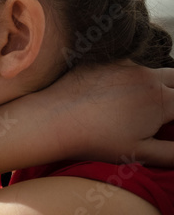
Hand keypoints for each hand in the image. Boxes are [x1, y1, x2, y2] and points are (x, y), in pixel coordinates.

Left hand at [47, 62, 173, 165]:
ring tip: (137, 108)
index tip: (166, 125)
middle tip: (163, 115)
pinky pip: (128, 64)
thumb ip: (172, 152)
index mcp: (162, 101)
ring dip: (156, 85)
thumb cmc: (95, 140)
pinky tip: (116, 96)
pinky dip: (132, 77)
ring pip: (153, 70)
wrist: (52, 120)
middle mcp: (147, 77)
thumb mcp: (140, 153)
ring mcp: (125, 65)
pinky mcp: (104, 61)